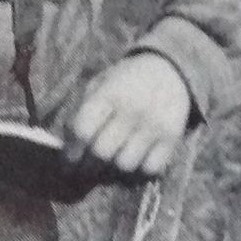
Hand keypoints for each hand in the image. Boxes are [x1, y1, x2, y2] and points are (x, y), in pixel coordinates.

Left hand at [69, 53, 191, 177]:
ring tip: (111, 161)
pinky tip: (135, 160)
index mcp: (108, 94)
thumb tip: (68, 146)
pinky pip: (151, 168)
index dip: (72, 151)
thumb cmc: (124, 82)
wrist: (169, 70)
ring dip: (115, 168)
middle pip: (102, 153)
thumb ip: (83, 111)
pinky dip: (140, 169)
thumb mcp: (100, 84)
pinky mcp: (172, 137)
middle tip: (86, 168)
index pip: (82, 131)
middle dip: (89, 165)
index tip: (69, 160)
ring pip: (125, 165)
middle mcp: (131, 110)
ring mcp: (153, 125)